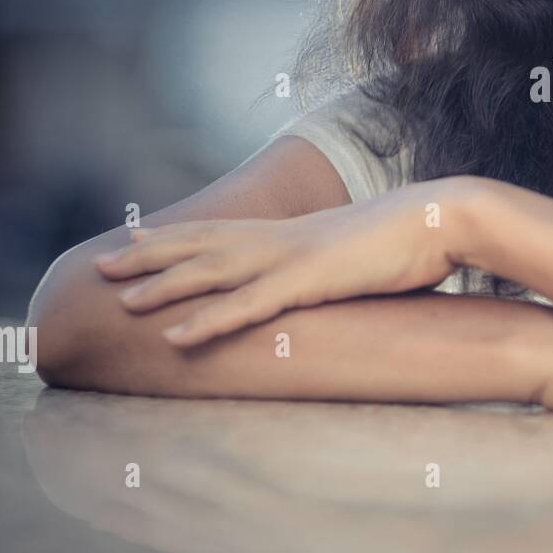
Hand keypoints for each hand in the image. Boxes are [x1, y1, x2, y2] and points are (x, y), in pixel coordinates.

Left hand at [94, 178, 483, 346]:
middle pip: (205, 243)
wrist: (449, 218)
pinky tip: (175, 335)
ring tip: (119, 300)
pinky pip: (249, 306)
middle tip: (103, 264)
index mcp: (300, 231)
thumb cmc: (420, 236)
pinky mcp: (312, 280)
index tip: (141, 237)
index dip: (181, 235)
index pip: (227, 229)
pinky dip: (208, 320)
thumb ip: (345, 266)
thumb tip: (342, 276)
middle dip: (152, 255)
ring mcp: (296, 257)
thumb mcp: (371, 252)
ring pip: (214, 272)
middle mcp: (288, 237)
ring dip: (164, 287)